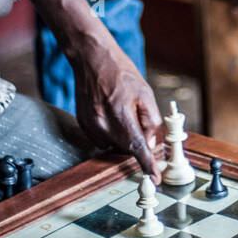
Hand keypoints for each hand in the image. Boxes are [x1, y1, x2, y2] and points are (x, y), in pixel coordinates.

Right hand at [73, 37, 163, 181]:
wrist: (92, 58)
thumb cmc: (121, 72)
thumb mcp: (145, 92)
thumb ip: (150, 121)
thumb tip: (149, 143)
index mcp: (121, 115)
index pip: (137, 148)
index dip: (147, 165)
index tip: (154, 179)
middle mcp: (103, 124)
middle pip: (126, 148)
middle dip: (136, 140)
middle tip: (138, 119)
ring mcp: (90, 126)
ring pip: (113, 145)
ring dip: (123, 137)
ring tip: (122, 111)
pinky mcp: (83, 125)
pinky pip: (102, 139)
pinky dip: (111, 132)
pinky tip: (111, 112)